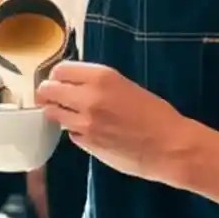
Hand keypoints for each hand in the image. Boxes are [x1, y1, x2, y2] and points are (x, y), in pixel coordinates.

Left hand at [36, 61, 192, 185]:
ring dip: (59, 114)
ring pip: (53, 114)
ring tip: (73, 116)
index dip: (57, 76)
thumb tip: (73, 85)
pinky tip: (90, 132)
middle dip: (48, 94)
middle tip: (54, 99)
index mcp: (101, 77)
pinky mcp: (86, 144)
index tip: (59, 81)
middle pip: (48, 90)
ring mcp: (84, 123)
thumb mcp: (125, 86)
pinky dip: (75, 131)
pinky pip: (70, 133)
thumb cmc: (155, 114)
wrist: (170, 147)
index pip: (60, 70)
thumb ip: (97, 84)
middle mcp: (88, 97)